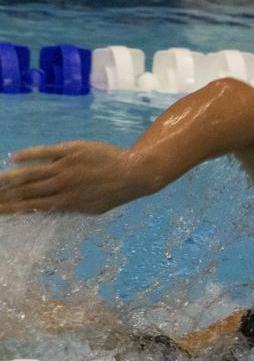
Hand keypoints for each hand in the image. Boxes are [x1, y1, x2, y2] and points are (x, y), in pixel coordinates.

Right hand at [0, 141, 151, 213]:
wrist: (134, 173)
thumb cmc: (113, 193)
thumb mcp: (91, 209)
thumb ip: (68, 208)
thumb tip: (46, 209)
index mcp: (66, 203)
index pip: (30, 206)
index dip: (10, 208)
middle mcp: (63, 186)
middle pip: (25, 190)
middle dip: (3, 194)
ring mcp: (66, 167)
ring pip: (30, 173)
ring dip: (9, 177)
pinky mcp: (71, 150)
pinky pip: (44, 152)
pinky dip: (28, 155)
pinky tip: (14, 158)